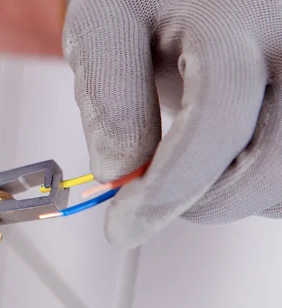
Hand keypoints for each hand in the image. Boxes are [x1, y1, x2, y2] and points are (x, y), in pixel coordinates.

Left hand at [63, 0, 281, 247]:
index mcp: (231, 19)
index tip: (125, 223)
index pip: (216, 120)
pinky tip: (229, 163)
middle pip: (273, 161)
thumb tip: (121, 173)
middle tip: (157, 201)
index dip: (169, 186)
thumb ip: (109, 95)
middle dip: (207, 201)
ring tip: (194, 169)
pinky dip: (263, 187)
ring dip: (240, 197)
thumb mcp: (106, 25)